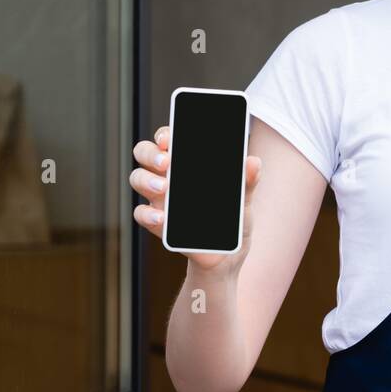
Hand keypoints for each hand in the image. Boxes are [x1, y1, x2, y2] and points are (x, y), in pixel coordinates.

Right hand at [130, 125, 262, 273]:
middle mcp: (169, 176)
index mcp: (187, 164)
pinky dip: (148, 214)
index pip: (169, 139)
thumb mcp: (244, 200)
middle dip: (151, 153)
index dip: (165, 134)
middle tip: (167, 161)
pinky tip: (162, 217)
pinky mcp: (157, 223)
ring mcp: (160, 198)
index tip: (171, 138)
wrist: (227, 257)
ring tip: (164, 188)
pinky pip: (141, 213)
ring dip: (147, 180)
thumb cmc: (233, 220)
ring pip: (138, 178)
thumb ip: (247, 181)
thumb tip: (253, 162)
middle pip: (145, 153)